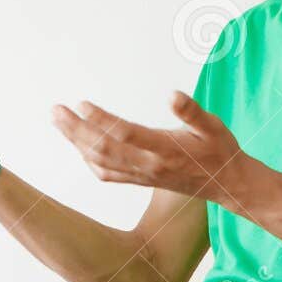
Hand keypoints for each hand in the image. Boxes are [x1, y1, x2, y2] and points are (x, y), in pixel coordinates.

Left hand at [51, 91, 254, 203]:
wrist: (226, 185)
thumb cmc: (219, 151)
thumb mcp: (213, 126)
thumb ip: (192, 112)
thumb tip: (172, 95)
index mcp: (165, 150)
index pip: (125, 134)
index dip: (101, 120)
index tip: (82, 104)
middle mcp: (148, 166)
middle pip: (103, 149)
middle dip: (76, 129)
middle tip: (55, 110)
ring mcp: (141, 175)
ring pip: (100, 162)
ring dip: (76, 142)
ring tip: (60, 121)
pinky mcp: (139, 180)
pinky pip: (107, 174)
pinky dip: (88, 160)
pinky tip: (79, 145)